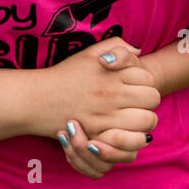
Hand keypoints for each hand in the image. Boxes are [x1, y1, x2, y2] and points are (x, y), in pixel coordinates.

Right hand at [44, 38, 159, 178]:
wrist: (36, 99)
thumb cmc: (64, 75)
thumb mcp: (88, 52)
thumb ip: (115, 46)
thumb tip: (138, 51)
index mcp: (112, 73)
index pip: (148, 78)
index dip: (144, 82)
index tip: (133, 85)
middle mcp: (112, 94)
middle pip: (152, 99)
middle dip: (148, 102)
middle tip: (136, 104)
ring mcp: (106, 116)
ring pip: (146, 122)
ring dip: (143, 121)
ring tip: (132, 119)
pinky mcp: (99, 135)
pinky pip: (130, 142)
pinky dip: (132, 139)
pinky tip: (124, 133)